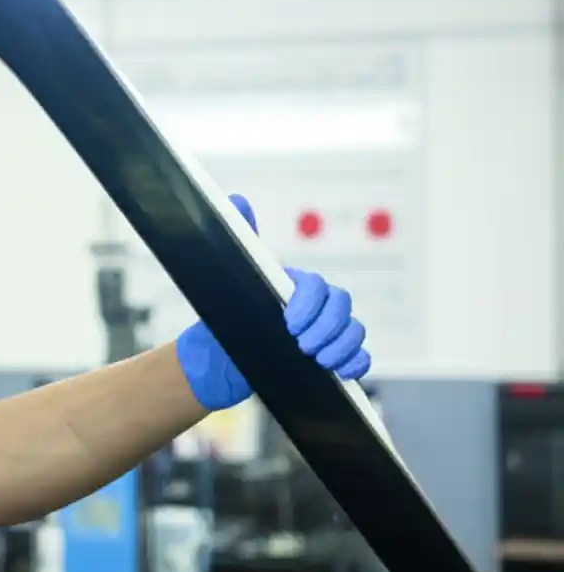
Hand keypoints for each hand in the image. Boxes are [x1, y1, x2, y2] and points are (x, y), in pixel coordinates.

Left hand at [175, 194, 371, 410]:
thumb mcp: (226, 279)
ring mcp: (322, 332)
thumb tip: (238, 201)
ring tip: (317, 359)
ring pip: (353, 330)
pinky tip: (340, 370)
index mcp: (291, 285)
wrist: (214, 360)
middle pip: (341, 305)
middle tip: (303, 345)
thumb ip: (236, 241)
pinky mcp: (326, 357)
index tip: (290, 323)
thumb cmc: (224, 316)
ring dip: (343, 345)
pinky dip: (356, 362)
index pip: (316, 285)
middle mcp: (312, 307)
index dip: (310, 303)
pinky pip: (358, 356)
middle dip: (328, 326)